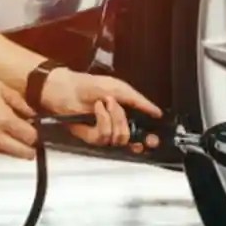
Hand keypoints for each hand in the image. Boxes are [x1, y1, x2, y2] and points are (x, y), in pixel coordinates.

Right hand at [0, 76, 39, 159]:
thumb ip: (19, 102)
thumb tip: (32, 113)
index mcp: (4, 120)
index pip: (31, 138)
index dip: (37, 134)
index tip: (37, 129)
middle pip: (23, 154)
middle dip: (30, 148)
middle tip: (30, 139)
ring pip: (7, 154)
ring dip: (13, 147)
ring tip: (10, 131)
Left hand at [40, 69, 163, 152]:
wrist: (68, 88)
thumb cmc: (90, 85)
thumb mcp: (120, 89)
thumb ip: (139, 101)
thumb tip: (157, 112)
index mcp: (124, 116)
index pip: (140, 135)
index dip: (147, 140)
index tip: (151, 139)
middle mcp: (114, 127)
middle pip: (130, 139)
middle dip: (125, 121)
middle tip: (121, 114)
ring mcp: (102, 133)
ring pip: (118, 137)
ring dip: (113, 117)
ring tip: (105, 103)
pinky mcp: (90, 136)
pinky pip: (103, 135)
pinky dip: (102, 119)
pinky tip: (97, 108)